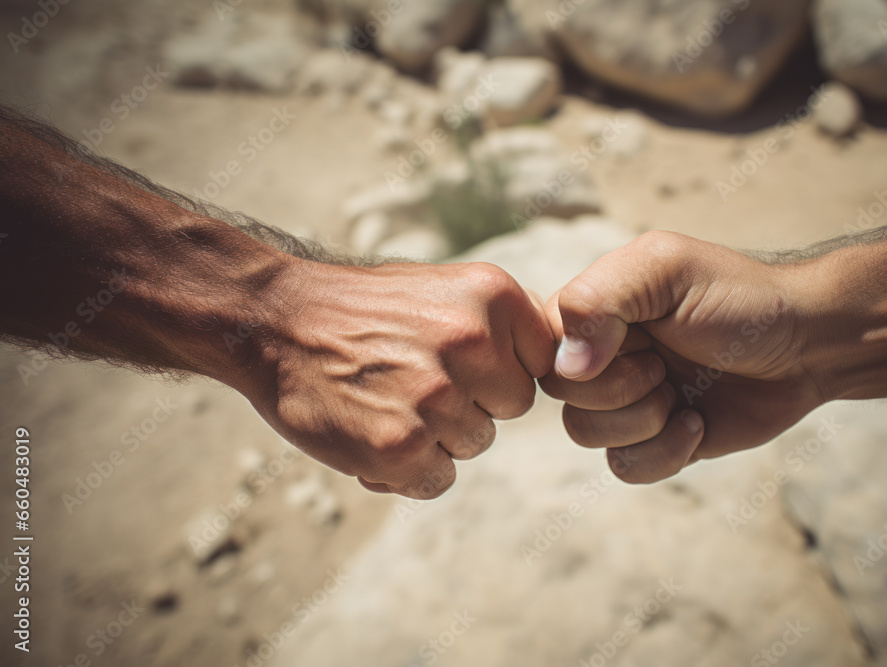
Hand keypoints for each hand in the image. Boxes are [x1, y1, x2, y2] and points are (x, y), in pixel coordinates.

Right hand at [235, 259, 553, 498]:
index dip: (501, 370)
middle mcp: (472, 342)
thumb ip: (505, 323)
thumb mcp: (445, 289)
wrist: (277, 321)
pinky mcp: (400, 447)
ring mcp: (436, 397)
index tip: (461, 362)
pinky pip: (437, 480)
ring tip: (387, 398)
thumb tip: (568, 358)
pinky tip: (373, 429)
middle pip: (511, 408)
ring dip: (436, 436)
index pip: (542, 363)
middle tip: (414, 378)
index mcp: (493, 296)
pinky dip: (407, 468)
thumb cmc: (366, 311)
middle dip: (473, 403)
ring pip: (473, 445)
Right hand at [540, 231, 822, 483]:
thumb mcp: (666, 269)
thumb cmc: (739, 297)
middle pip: (563, 398)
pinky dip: (662, 453)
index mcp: (593, 310)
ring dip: (642, 421)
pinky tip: (696, 424)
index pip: (543, 347)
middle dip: (620, 389)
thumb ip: (600, 299)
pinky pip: (623, 468)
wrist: (808, 346)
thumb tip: (567, 366)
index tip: (632, 342)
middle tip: (665, 366)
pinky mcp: (654, 439)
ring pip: (586, 436)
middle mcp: (601, 355)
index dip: (576, 360)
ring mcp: (626, 400)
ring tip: (681, 396)